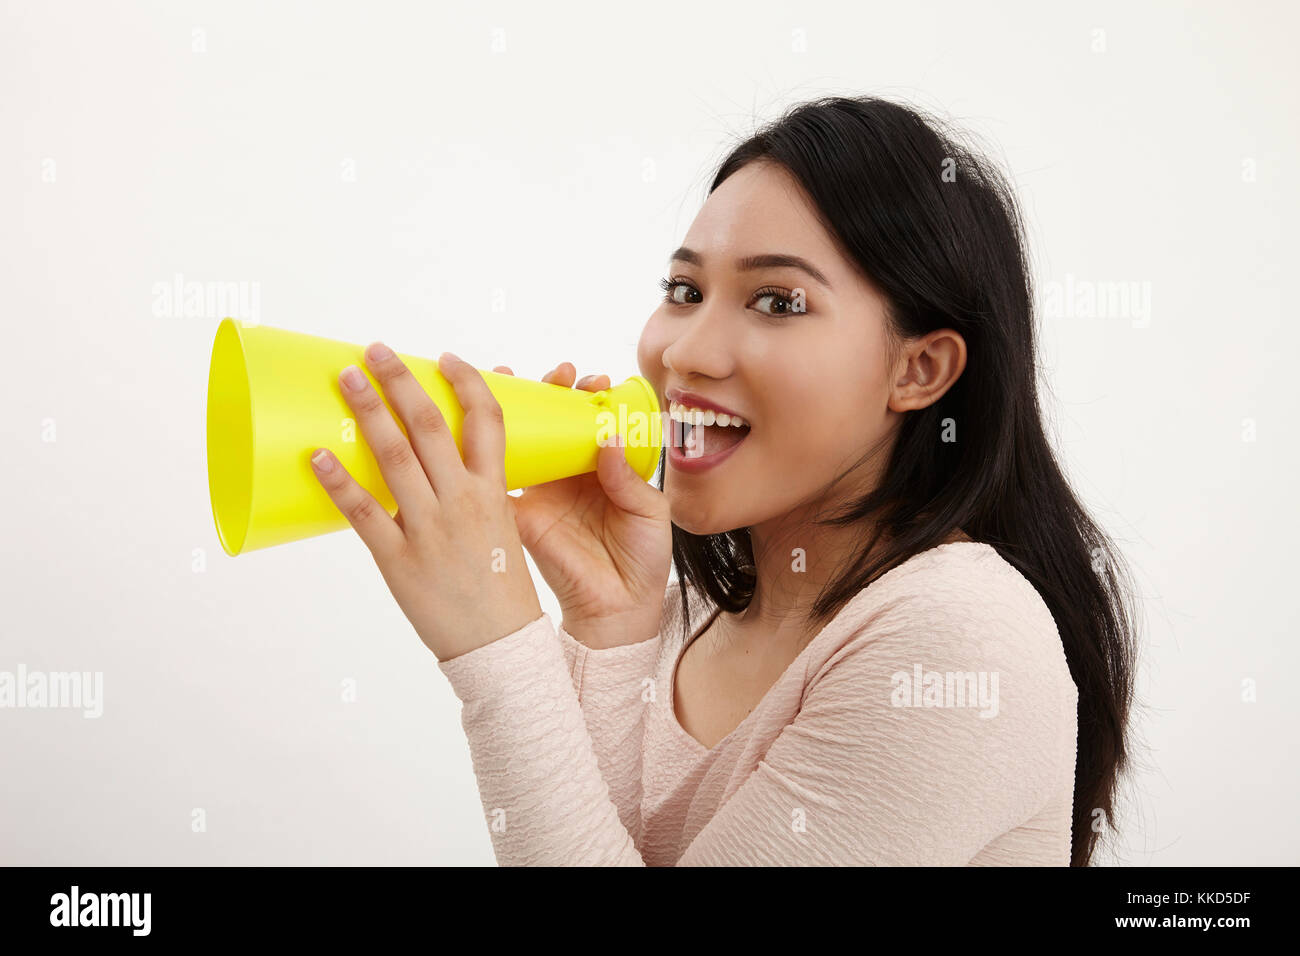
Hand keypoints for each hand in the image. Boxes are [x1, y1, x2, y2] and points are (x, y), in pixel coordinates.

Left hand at [310, 344, 542, 661]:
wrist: (500, 646)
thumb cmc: (502, 587)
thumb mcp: (506, 527)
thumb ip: (477, 492)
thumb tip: (436, 462)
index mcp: (495, 492)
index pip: (487, 421)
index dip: (467, 382)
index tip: (445, 358)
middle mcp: (463, 503)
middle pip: (429, 427)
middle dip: (400, 382)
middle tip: (374, 351)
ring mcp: (430, 530)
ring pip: (394, 459)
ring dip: (368, 413)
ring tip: (347, 379)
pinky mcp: (399, 560)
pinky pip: (364, 514)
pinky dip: (339, 482)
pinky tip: (318, 454)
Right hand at [490, 362, 670, 648]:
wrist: (618, 609)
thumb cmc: (642, 560)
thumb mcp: (648, 512)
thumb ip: (628, 477)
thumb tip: (609, 438)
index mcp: (601, 468)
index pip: (590, 420)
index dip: (588, 396)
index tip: (594, 380)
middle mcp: (568, 474)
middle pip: (553, 422)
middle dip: (552, 390)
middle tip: (559, 375)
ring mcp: (542, 491)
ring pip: (524, 440)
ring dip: (516, 409)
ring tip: (513, 378)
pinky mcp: (520, 514)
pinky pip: (497, 480)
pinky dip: (485, 452)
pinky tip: (475, 425)